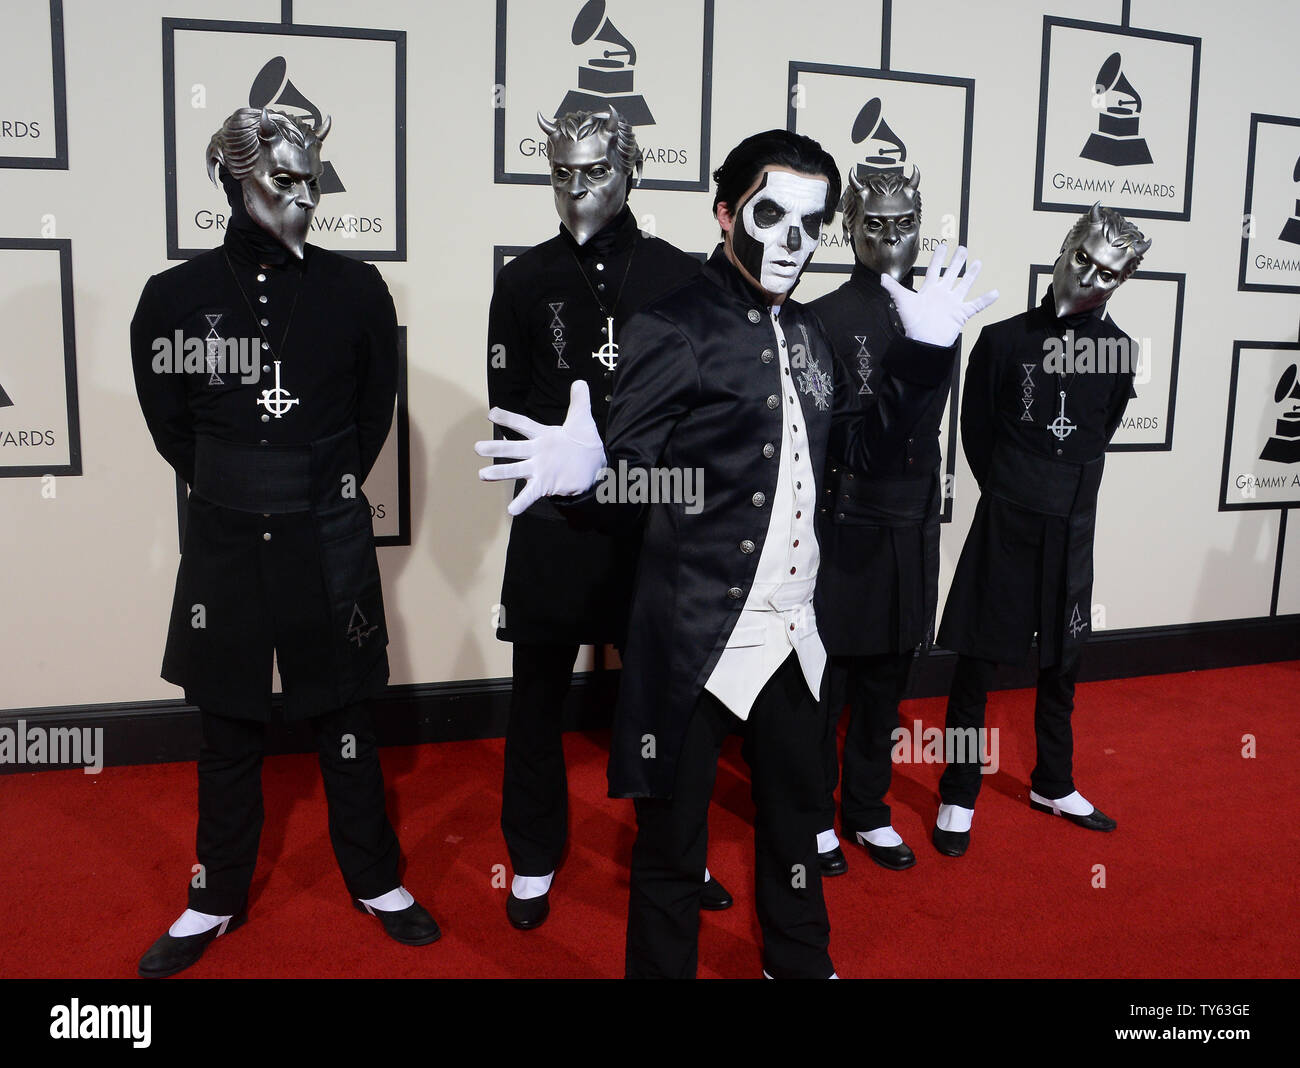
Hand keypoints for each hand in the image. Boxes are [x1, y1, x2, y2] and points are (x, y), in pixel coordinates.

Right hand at [475, 380, 606, 516]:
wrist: (594, 466)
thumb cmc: (584, 442)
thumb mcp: (582, 419)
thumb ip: (579, 401)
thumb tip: (579, 382)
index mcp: (543, 436)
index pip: (523, 425)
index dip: (508, 419)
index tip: (491, 413)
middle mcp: (537, 453)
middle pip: (514, 449)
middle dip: (496, 448)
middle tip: (477, 447)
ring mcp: (539, 469)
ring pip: (516, 470)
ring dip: (500, 473)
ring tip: (483, 475)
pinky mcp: (545, 484)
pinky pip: (530, 494)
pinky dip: (521, 502)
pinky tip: (511, 510)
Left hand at [882, 243, 998, 346]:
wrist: (923, 341)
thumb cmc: (913, 322)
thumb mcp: (902, 301)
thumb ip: (893, 288)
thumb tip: (882, 276)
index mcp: (929, 289)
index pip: (935, 269)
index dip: (938, 257)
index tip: (943, 245)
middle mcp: (942, 294)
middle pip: (952, 273)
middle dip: (957, 261)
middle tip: (963, 248)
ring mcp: (953, 303)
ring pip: (964, 285)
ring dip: (971, 275)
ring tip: (978, 263)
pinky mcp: (961, 313)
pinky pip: (976, 305)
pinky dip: (986, 300)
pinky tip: (995, 292)